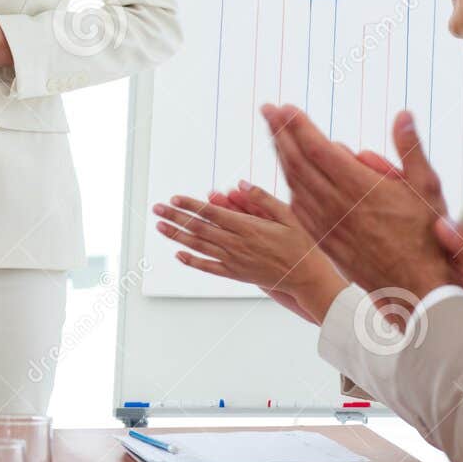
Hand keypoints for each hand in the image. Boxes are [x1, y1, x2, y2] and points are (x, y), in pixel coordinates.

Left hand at [153, 182, 347, 323]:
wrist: (306, 278)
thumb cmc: (300, 243)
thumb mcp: (287, 215)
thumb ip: (262, 198)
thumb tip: (239, 183)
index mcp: (248, 227)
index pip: (211, 213)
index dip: (190, 205)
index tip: (173, 198)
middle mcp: (236, 244)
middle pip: (199, 228)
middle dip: (175, 217)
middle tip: (156, 208)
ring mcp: (234, 261)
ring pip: (199, 247)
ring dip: (177, 236)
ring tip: (159, 227)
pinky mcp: (235, 274)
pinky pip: (209, 267)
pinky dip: (192, 261)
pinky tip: (178, 254)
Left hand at [262, 105, 456, 302]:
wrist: (416, 289)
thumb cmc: (427, 241)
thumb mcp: (427, 188)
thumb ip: (410, 149)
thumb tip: (402, 116)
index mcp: (359, 188)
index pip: (317, 149)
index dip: (297, 126)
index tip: (284, 109)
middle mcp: (337, 205)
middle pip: (297, 162)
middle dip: (280, 133)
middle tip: (268, 112)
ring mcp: (327, 224)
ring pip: (294, 184)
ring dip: (282, 157)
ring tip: (276, 136)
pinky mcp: (325, 239)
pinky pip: (299, 207)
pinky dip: (290, 185)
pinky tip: (289, 175)